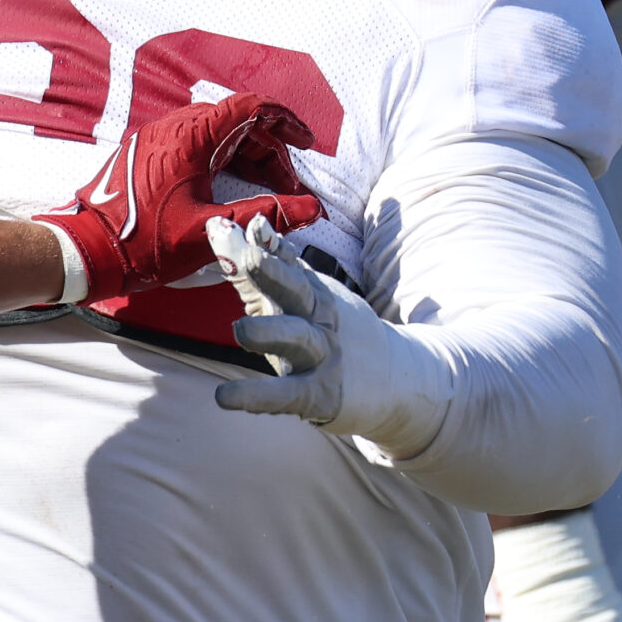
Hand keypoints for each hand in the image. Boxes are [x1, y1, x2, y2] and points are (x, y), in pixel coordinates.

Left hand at [33, 91, 322, 302]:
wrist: (91, 250)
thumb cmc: (144, 242)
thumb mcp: (212, 230)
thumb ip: (266, 215)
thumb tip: (310, 209)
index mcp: (190, 137)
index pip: (249, 108)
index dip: (284, 120)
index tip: (307, 141)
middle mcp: (173, 128)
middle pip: (237, 123)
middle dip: (271, 150)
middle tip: (292, 187)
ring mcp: (159, 139)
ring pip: (219, 135)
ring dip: (249, 157)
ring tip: (273, 190)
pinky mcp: (151, 154)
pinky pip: (199, 146)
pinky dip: (226, 162)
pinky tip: (240, 188)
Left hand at [207, 214, 454, 459]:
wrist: (398, 379)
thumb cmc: (336, 329)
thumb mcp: (310, 295)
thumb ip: (274, 265)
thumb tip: (239, 226)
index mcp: (313, 291)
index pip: (284, 263)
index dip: (260, 245)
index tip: (230, 224)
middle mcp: (317, 318)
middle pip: (296, 290)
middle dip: (274, 272)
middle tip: (248, 258)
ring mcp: (320, 355)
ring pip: (296, 339)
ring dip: (270, 332)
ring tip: (240, 329)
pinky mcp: (318, 394)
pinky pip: (285, 394)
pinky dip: (256, 396)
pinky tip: (223, 397)